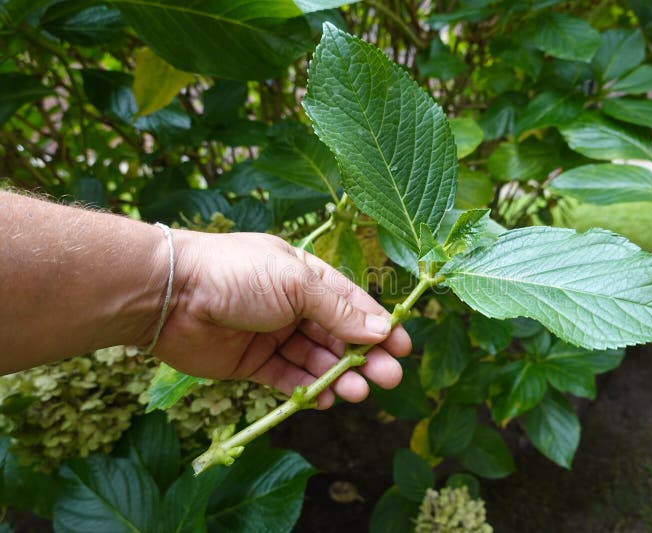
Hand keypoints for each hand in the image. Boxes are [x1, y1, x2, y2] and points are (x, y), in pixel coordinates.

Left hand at [152, 230, 410, 408]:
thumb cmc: (236, 274)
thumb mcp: (296, 284)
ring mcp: (273, 336)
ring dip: (339, 377)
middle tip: (387, 378)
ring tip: (357, 392)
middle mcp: (293, 306)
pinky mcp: (252, 364)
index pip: (352, 304)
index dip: (378, 326)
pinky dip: (308, 390)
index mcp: (306, 277)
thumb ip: (338, 310)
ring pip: (317, 361)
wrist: (170, 294)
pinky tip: (325, 400)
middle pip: (339, 336)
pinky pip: (288, 379)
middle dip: (365, 357)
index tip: (404, 348)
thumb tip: (381, 329)